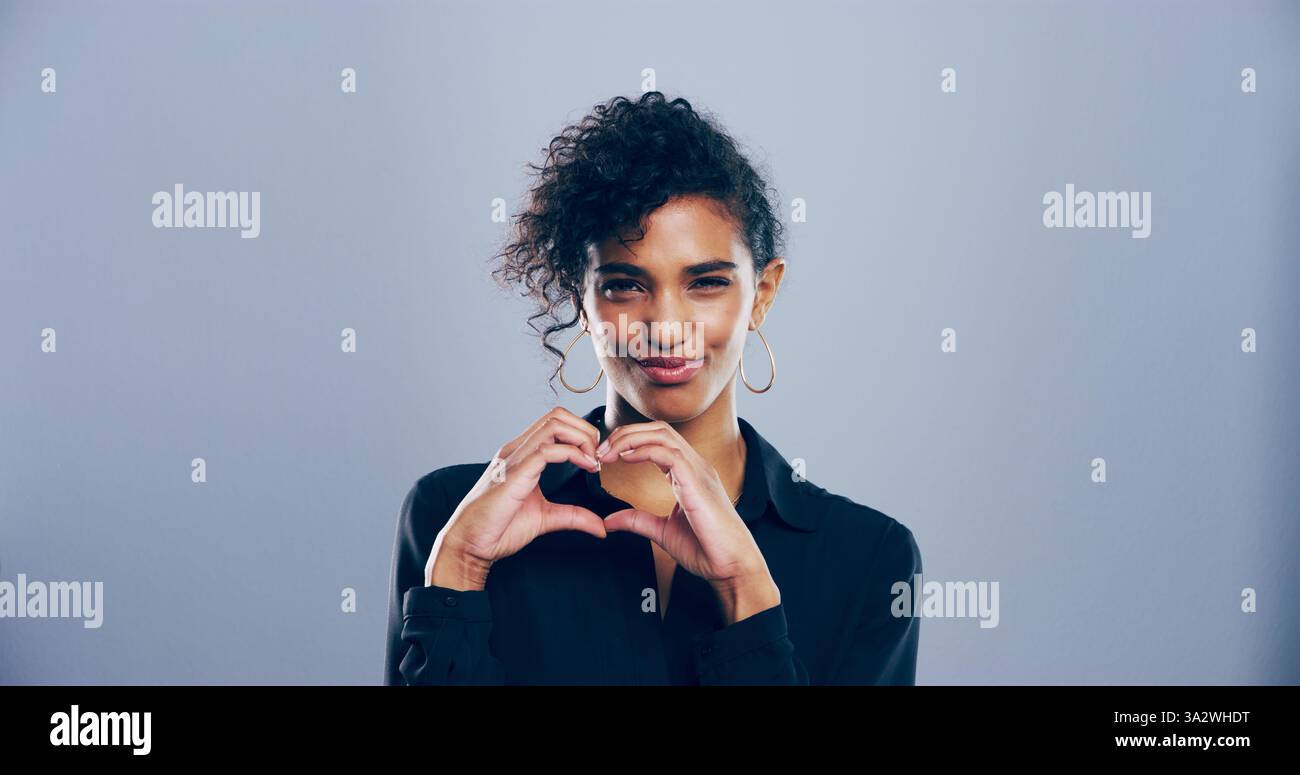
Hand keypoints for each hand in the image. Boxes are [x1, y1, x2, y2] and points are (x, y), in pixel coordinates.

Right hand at [426, 407, 604, 590]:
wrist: (471, 544)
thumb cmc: (500, 529)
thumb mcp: (546, 519)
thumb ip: (573, 516)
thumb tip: (601, 528)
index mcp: (523, 455)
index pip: (556, 423)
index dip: (582, 434)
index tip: (596, 461)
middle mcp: (518, 449)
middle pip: (558, 415)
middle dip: (586, 430)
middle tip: (599, 458)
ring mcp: (515, 458)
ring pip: (554, 423)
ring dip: (582, 438)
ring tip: (594, 462)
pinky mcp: (515, 473)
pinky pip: (548, 449)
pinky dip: (574, 453)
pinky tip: (586, 467)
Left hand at [597, 420, 779, 623]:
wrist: (731, 566)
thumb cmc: (706, 550)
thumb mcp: (662, 532)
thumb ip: (637, 521)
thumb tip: (608, 520)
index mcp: (688, 473)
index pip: (657, 440)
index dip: (629, 442)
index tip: (605, 457)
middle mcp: (695, 466)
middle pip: (657, 429)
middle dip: (626, 434)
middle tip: (600, 451)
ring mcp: (698, 471)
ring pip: (662, 434)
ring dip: (630, 438)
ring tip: (607, 453)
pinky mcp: (697, 482)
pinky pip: (669, 453)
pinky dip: (644, 450)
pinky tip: (626, 458)